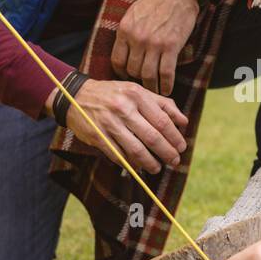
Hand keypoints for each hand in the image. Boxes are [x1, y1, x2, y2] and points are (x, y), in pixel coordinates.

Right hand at [64, 77, 187, 174]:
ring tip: (157, 168)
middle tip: (174, 161)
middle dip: (167, 152)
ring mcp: (109, 122)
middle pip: (152, 137)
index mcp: (136, 94)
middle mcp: (123, 107)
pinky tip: (138, 166)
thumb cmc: (113, 94)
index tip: (182, 147)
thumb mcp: (137, 91)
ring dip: (150, 163)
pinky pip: (118, 155)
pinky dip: (130, 163)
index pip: (162, 120)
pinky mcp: (97, 136)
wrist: (76, 96)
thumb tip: (184, 121)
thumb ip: (162, 104)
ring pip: (136, 150)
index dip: (175, 137)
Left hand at [111, 0, 218, 93]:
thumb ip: (128, 31)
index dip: (122, 73)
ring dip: (151, 86)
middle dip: (138, 80)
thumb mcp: (134, 12)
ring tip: (155, 90)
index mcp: (125, 29)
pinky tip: (167, 89)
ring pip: (148, 75)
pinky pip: (166, 73)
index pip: (117, 61)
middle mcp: (137, 38)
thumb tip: (125, 51)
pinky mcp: (171, 47)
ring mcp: (154, 44)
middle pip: (133, 70)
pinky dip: (166, 85)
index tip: (128, 76)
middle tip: (143, 84)